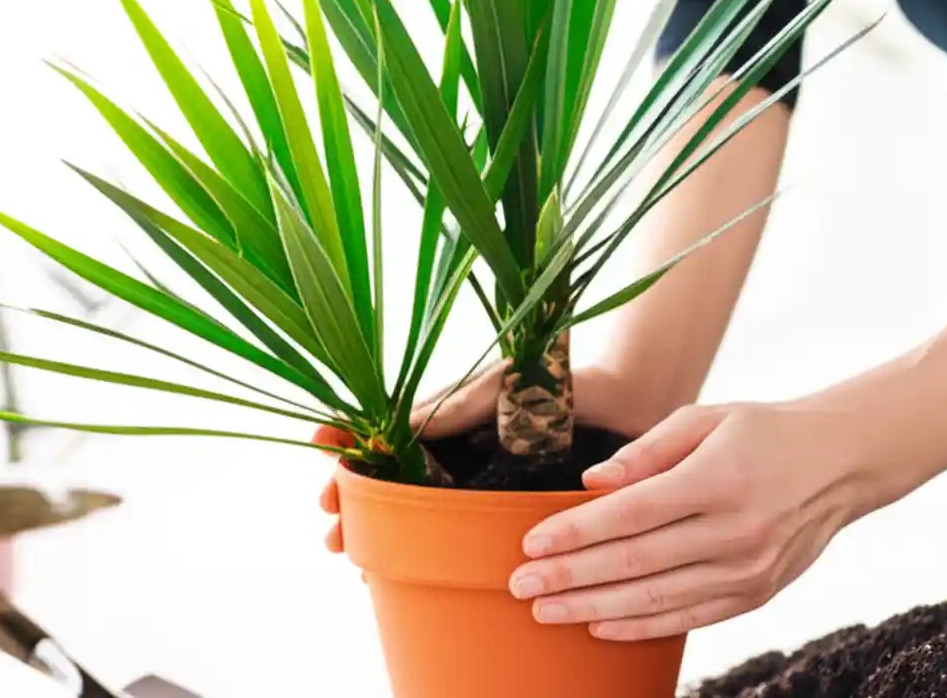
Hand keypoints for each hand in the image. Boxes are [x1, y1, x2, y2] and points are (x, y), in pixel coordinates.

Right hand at [317, 363, 663, 551]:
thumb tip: (391, 426)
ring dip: (381, 532)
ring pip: (422, 513)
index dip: (351, 443)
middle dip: (356, 504)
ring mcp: (485, 483)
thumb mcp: (495, 388)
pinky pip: (468, 533)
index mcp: (452, 421)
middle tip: (330, 526)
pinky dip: (432, 547)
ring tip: (352, 552)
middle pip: (394, 483)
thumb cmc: (559, 381)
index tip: (321, 447)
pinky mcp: (514, 508)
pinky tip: (403, 566)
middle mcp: (462, 455)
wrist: (626, 399)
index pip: (386, 435)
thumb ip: (449, 407)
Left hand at [506, 400, 926, 641]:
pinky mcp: (757, 593)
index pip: (631, 514)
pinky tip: (601, 626)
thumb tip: (592, 484)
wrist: (842, 462)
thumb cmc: (764, 431)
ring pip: (657, 598)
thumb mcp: (707, 417)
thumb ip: (647, 450)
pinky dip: (642, 627)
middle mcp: (736, 530)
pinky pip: (690, 619)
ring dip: (595, 608)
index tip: (531, 543)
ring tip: (546, 610)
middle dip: (571, 576)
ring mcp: (749, 569)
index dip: (576, 532)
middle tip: (520, 584)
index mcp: (718, 478)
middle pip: (636, 562)